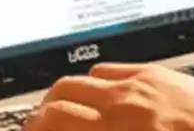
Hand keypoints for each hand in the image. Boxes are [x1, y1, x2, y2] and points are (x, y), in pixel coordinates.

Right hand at [24, 63, 193, 130]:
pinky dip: (96, 81)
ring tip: (67, 107)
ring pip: (82, 79)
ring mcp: (138, 86)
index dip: (36, 126)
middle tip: (42, 123)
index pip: (56, 120)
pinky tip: (101, 93)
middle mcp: (121, 108)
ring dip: (67, 94)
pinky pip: (111, 69)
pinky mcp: (156, 74)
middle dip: (44, 111)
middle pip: (61, 96)